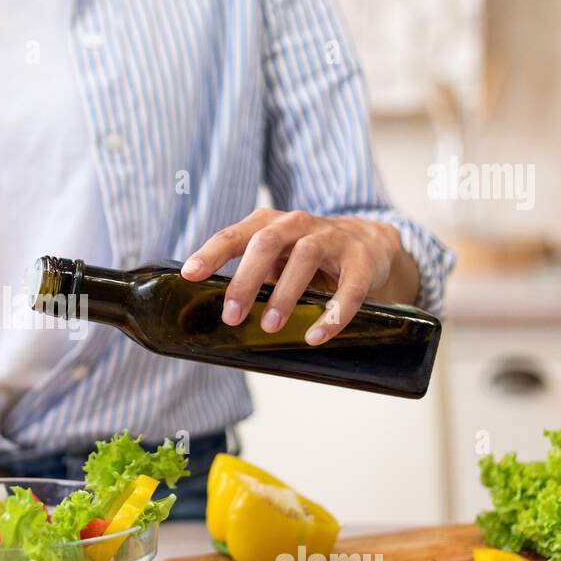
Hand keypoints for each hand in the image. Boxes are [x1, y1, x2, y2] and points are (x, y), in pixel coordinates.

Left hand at [182, 209, 415, 344]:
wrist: (370, 243)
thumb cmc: (308, 255)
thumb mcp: (275, 258)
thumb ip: (249, 275)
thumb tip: (215, 313)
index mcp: (269, 224)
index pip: (234, 235)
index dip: (211, 253)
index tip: (190, 274)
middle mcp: (298, 224)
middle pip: (266, 243)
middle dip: (246, 280)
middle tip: (232, 316)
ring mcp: (331, 238)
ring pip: (305, 257)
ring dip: (285, 294)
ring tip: (270, 326)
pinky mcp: (361, 260)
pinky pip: (349, 287)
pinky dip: (333, 313)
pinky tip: (316, 335)